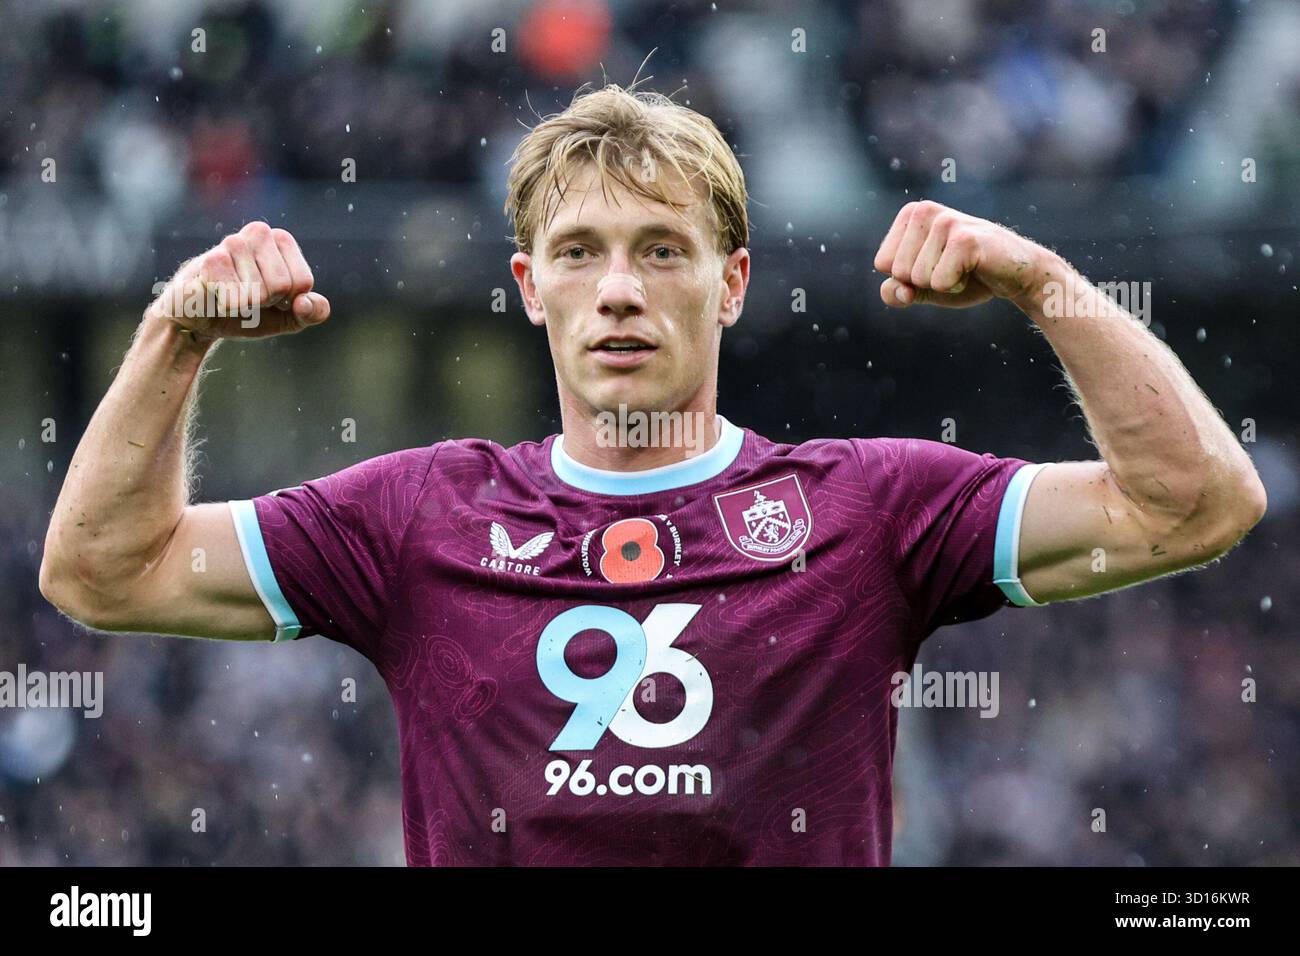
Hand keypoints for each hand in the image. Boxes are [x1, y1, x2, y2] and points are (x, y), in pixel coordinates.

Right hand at [146, 221, 330, 339]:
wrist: (201, 318)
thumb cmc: (249, 311)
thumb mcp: (290, 317)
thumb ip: (313, 312)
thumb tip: (304, 303)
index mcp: (282, 240)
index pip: (303, 282)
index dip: (289, 301)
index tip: (272, 298)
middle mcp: (259, 233)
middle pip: (282, 285)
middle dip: (268, 302)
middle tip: (249, 297)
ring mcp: (232, 243)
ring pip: (260, 292)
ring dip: (246, 306)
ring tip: (232, 295)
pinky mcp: (209, 261)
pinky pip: (236, 298)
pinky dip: (228, 307)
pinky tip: (216, 296)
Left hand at [873, 200, 1051, 309]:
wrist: (1015, 275)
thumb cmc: (966, 277)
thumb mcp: (921, 287)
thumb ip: (896, 292)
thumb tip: (901, 292)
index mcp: (910, 214)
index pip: (882, 263)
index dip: (908, 277)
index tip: (936, 265)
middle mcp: (924, 210)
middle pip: (898, 272)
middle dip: (925, 282)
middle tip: (953, 267)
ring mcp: (946, 222)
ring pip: (917, 278)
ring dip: (943, 283)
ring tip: (965, 266)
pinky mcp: (965, 239)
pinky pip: (939, 283)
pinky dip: (956, 286)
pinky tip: (974, 268)